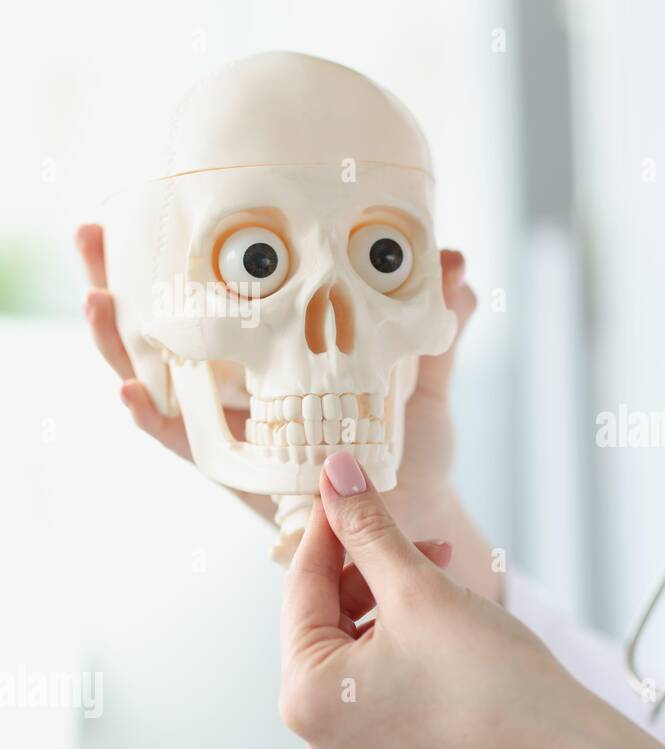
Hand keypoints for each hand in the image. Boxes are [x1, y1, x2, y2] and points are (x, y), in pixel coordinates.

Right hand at [75, 224, 499, 597]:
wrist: (421, 514)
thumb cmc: (415, 446)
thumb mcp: (424, 377)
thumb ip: (440, 326)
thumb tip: (457, 263)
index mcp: (286, 353)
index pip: (224, 297)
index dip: (184, 257)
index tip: (152, 203)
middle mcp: (252, 387)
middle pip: (174, 327)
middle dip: (127, 282)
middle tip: (93, 236)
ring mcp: (240, 427)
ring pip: (164, 380)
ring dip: (121, 341)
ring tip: (94, 301)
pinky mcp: (240, 471)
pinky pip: (186, 443)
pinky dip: (154, 417)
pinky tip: (130, 390)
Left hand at [279, 451, 664, 748]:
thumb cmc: (491, 680)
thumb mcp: (419, 588)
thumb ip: (368, 528)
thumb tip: (335, 473)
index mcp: (305, 698)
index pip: (301, 588)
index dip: (329, 527)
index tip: (346, 481)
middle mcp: (319, 735)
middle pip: (329, 622)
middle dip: (373, 570)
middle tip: (426, 538)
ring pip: (360, 651)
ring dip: (395, 603)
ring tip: (447, 576)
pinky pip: (384, 683)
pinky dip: (407, 643)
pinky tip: (450, 622)